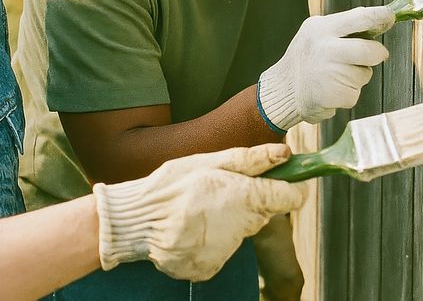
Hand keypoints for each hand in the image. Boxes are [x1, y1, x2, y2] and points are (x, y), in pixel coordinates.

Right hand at [92, 144, 304, 281]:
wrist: (133, 221)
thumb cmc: (169, 185)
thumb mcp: (206, 162)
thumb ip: (249, 160)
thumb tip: (285, 153)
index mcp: (242, 196)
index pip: (290, 198)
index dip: (290, 188)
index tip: (282, 182)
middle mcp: (239, 228)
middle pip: (262, 215)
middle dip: (247, 202)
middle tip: (217, 192)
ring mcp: (224, 253)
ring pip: (239, 232)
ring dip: (225, 221)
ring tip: (197, 210)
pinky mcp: (209, 269)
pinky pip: (218, 251)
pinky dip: (208, 240)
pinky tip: (189, 229)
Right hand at [257, 6, 393, 130]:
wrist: (283, 90)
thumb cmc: (306, 60)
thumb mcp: (316, 34)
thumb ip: (344, 28)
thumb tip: (379, 21)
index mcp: (322, 28)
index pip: (360, 17)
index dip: (381, 16)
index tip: (390, 17)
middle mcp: (325, 47)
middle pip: (369, 50)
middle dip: (377, 54)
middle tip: (376, 55)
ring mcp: (329, 71)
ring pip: (364, 73)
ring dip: (357, 77)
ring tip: (336, 76)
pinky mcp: (333, 94)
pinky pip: (355, 92)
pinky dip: (348, 94)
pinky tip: (332, 90)